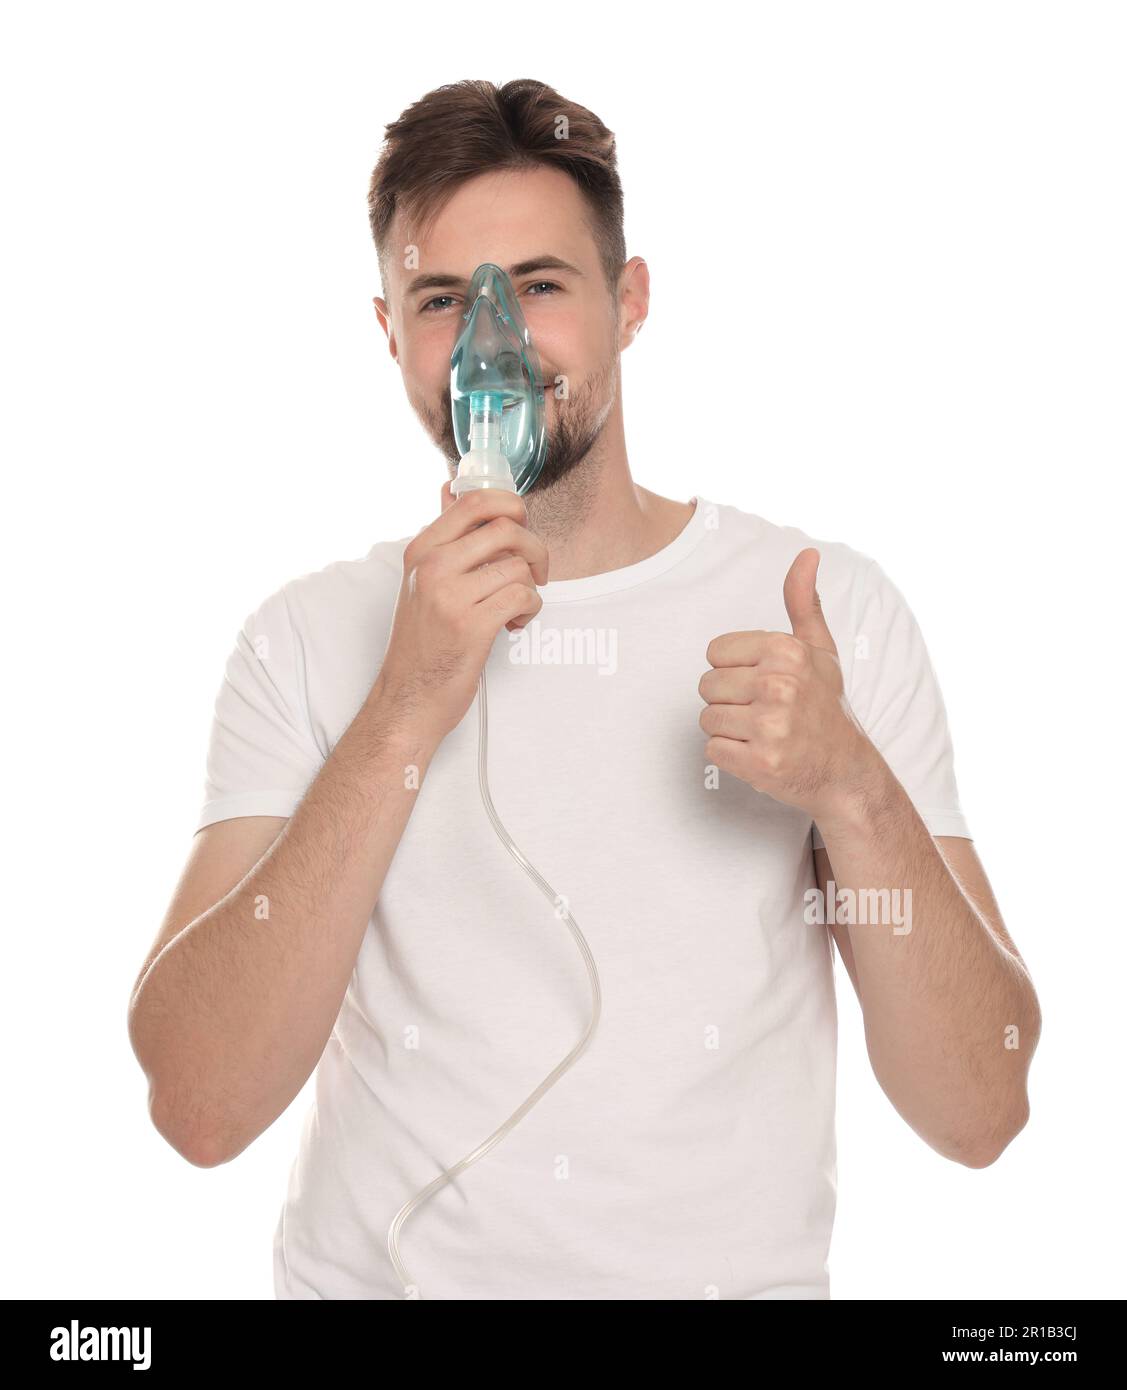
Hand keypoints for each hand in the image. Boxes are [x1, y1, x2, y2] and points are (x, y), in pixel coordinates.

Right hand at [372, 482, 547, 741]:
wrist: (408, 698)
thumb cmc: (421, 641)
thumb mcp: (420, 581)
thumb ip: (443, 538)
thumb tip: (451, 488)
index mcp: (421, 550)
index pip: (474, 501)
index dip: (511, 505)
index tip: (521, 526)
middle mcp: (433, 567)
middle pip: (507, 528)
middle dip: (535, 548)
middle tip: (535, 571)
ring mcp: (450, 596)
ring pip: (519, 566)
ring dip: (532, 587)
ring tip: (516, 607)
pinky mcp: (472, 626)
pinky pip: (524, 596)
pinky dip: (530, 610)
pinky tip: (513, 624)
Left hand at [698, 548, 879, 818]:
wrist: (845, 770)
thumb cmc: (825, 707)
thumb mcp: (819, 649)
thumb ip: (804, 602)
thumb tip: (807, 554)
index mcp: (787, 652)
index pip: (714, 652)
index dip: (733, 670)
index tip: (763, 683)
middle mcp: (780, 685)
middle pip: (707, 685)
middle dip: (729, 700)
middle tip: (764, 712)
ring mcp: (771, 725)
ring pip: (707, 718)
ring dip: (728, 729)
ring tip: (761, 732)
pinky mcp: (760, 761)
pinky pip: (712, 750)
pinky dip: (730, 756)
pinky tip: (759, 753)